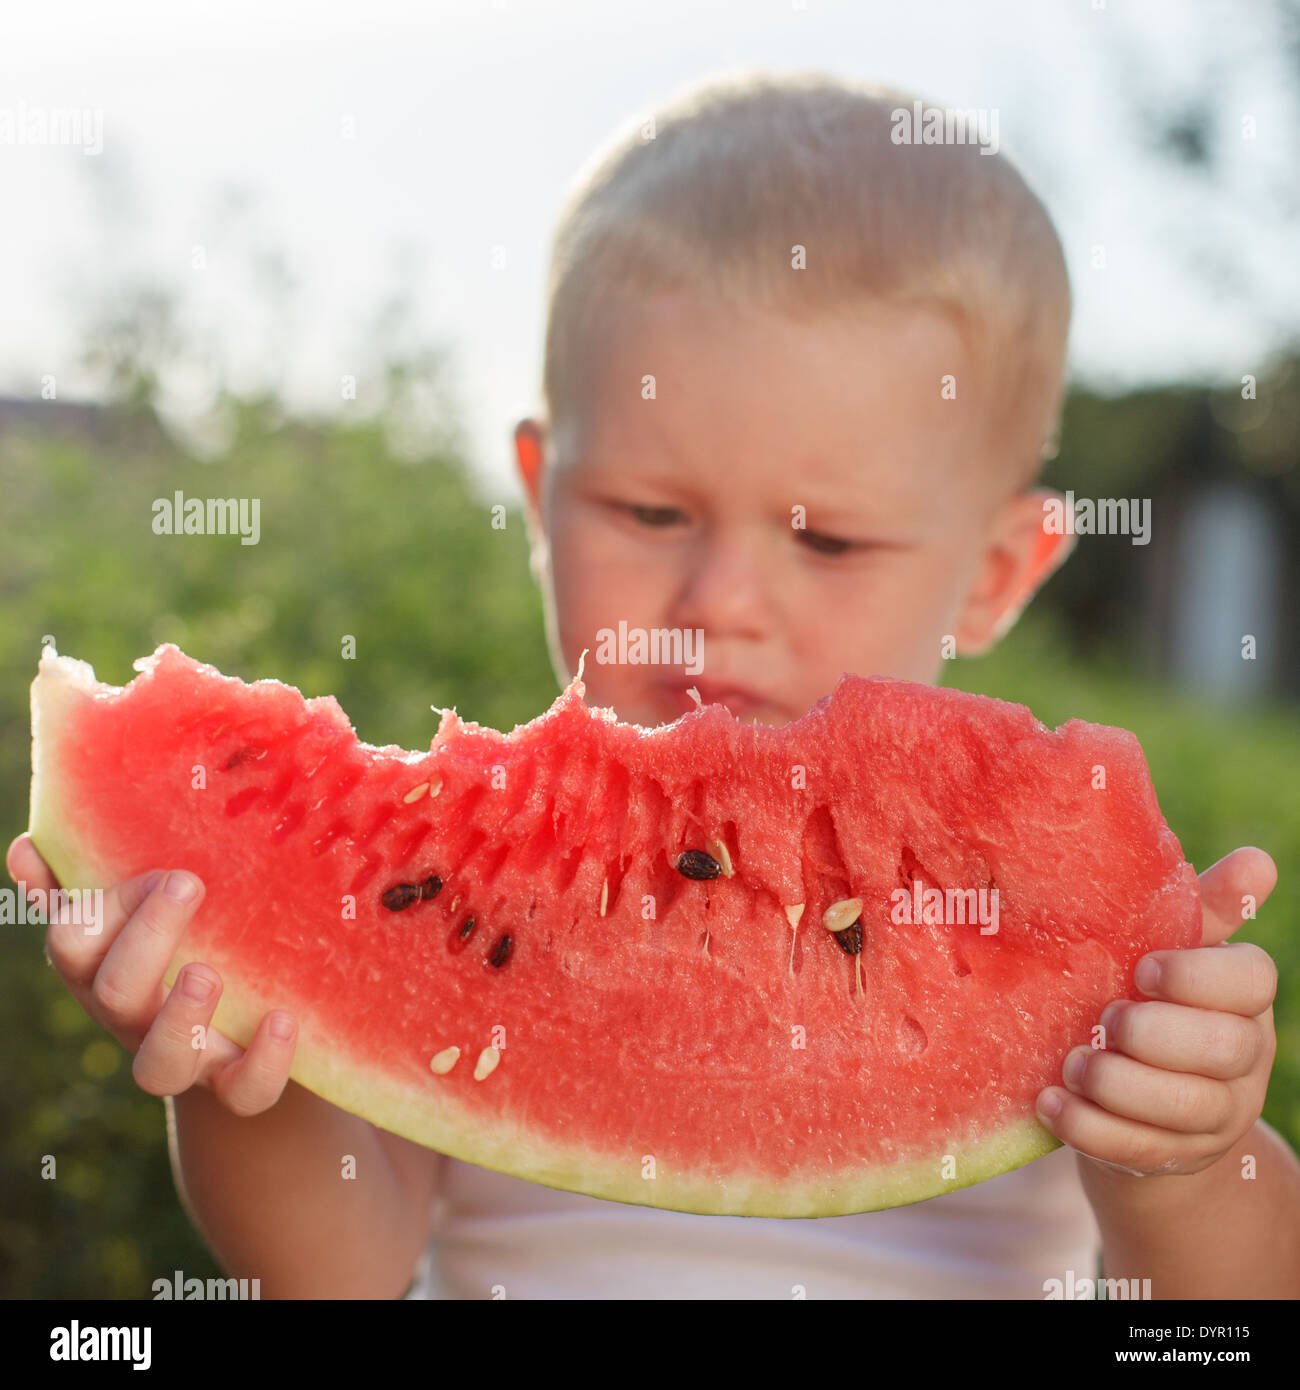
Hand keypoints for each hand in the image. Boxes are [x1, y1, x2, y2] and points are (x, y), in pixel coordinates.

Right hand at [7, 832, 298, 1116]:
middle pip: (114, 994)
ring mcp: (185, 1058)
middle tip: (187, 883)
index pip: (72, 943)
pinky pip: (244, 1093)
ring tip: (207, 973)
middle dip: (146, 937)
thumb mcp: (143, 911)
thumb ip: (88, 882)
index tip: (159, 868)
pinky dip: (263, 1061)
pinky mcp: (237, 1084)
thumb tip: (25, 850)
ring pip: (159, 1067)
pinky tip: (284, 1019)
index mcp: (105, 969)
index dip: (104, 906)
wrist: (249, 1028)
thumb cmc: (190, 943)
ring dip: (180, 1018)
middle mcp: (135, 1018)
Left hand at [1035, 846, 1277, 1177]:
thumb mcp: (1173, 950)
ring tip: (1072, 1062)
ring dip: (1119, 1085)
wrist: (1138, 1094)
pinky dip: (1088, 1128)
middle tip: (1103, 1019)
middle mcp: (1241, 1058)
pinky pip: (1137, 1151)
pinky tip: (1048, 1102)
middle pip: (1222, 1050)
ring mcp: (1213, 1115)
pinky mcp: (1171, 1156)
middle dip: (1154, 1035)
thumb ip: (1205, 909)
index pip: (1251, 980)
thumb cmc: (1152, 998)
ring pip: (1184, 1108)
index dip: (1197, 976)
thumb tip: (1259, 860)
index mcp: (1241, 997)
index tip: (1143, 968)